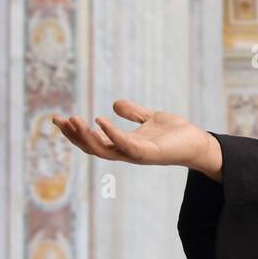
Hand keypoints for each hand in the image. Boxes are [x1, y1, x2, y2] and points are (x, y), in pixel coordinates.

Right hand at [51, 99, 222, 180]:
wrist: (199, 143)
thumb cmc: (176, 134)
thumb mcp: (151, 118)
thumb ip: (133, 113)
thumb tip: (115, 104)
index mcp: (124, 143)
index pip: (93, 140)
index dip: (75, 131)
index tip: (59, 118)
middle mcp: (126, 152)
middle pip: (92, 147)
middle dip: (73, 135)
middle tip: (58, 119)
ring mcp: (136, 154)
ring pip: (104, 150)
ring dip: (86, 136)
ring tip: (73, 120)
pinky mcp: (148, 154)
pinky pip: (125, 145)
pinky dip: (112, 133)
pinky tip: (100, 121)